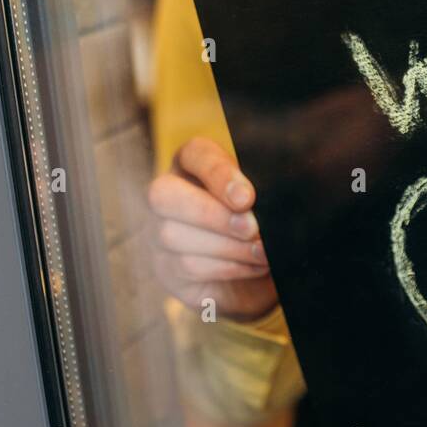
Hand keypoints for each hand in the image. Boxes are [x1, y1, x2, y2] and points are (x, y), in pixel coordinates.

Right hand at [147, 137, 277, 320]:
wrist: (263, 273)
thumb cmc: (265, 224)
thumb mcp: (268, 202)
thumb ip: (263, 191)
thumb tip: (263, 200)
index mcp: (194, 163)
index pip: (195, 153)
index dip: (218, 174)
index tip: (247, 198)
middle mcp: (168, 193)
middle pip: (165, 194)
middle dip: (212, 214)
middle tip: (253, 229)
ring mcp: (158, 232)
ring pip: (173, 235)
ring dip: (227, 246)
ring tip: (263, 253)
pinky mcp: (165, 268)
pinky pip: (186, 266)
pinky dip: (227, 267)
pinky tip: (254, 266)